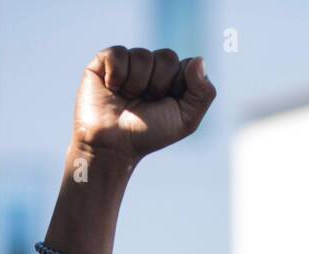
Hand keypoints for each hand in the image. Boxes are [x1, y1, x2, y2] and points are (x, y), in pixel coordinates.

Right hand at [74, 46, 215, 160]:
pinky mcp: (105, 60)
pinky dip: (117, 76)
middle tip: (146, 102)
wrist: (114, 145)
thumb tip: (199, 59)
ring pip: (142, 55)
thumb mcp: (186, 119)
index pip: (187, 64)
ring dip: (136, 84)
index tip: (167, 104)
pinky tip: (112, 89)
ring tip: (127, 98)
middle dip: (159, 85)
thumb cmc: (150, 134)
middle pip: (167, 57)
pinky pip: (118, 54)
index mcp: (173, 78)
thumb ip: (203, 92)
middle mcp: (152, 67)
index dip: (178, 86)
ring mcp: (130, 62)